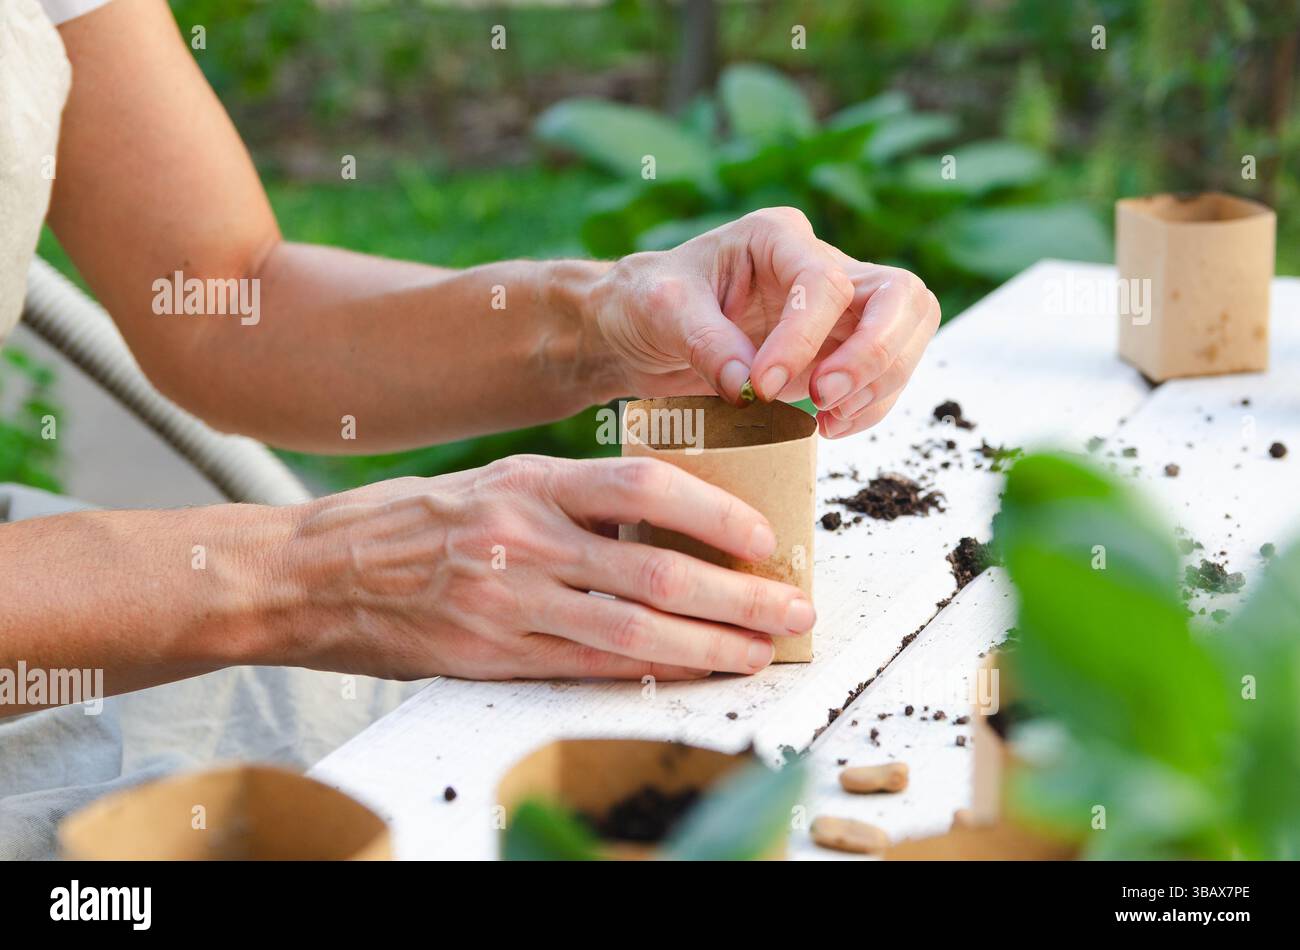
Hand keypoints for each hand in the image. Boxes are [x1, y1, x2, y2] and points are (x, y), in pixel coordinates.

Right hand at [283, 456, 815, 680]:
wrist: (318, 572)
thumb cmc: (413, 522)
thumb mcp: (496, 484)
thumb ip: (572, 503)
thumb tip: (663, 528)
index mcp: (530, 481)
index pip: (644, 486)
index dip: (715, 511)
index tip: (763, 534)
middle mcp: (525, 538)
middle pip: (657, 570)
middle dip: (739, 595)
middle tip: (792, 607)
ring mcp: (509, 601)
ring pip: (634, 630)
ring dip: (709, 646)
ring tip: (760, 651)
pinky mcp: (493, 655)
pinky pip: (588, 668)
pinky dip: (649, 674)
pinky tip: (692, 674)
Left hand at [591, 207, 940, 438]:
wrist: (641, 329)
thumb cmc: (647, 302)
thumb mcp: (661, 310)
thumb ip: (705, 341)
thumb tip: (750, 385)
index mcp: (777, 237)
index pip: (825, 282)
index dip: (803, 339)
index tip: (760, 386)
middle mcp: (819, 264)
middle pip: (899, 296)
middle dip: (876, 354)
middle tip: (824, 398)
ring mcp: (839, 309)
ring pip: (908, 332)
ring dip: (880, 384)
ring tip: (827, 421)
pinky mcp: (839, 349)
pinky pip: (885, 373)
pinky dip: (869, 406)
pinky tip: (829, 426)